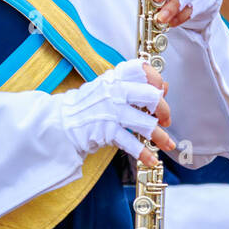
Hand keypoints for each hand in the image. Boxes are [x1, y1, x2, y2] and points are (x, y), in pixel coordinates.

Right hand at [59, 58, 173, 167]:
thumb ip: (136, 85)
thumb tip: (165, 87)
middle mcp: (115, 91)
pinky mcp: (106, 131)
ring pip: (145, 123)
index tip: (161, 90)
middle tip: (166, 120)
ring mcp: (111, 111)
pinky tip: (152, 159)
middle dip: (164, 110)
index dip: (156, 79)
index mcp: (115, 77)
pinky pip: (131, 142)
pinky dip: (144, 153)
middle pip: (150, 96)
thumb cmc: (88, 104)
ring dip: (160, 136)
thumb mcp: (110, 87)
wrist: (61, 122)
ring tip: (168, 144)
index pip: (142, 69)